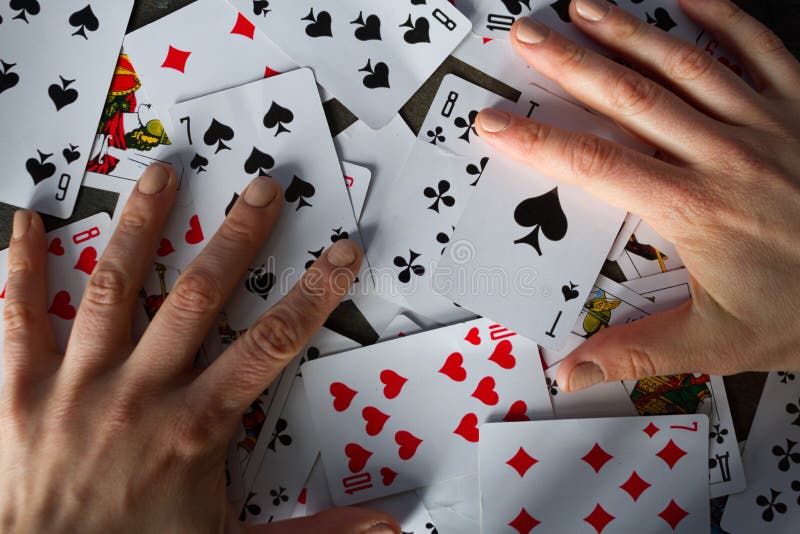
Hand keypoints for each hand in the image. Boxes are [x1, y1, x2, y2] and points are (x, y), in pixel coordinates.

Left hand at [0, 164, 399, 533]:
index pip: (273, 344)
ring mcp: (80, 387)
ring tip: (162, 176)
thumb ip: (315, 531)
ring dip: (141, 227)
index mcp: (196, 426)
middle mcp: (141, 395)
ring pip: (114, 288)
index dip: (314, 294)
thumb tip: (380, 529)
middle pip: (199, 297)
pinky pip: (19, 320)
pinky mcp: (23, 394)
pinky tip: (26, 224)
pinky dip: (22, 268)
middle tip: (261, 190)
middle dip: (237, 238)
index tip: (338, 256)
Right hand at [475, 0, 799, 389]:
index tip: (494, 122)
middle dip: (570, 63)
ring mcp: (765, 125)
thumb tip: (568, 372)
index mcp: (692, 209)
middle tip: (526, 35)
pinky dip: (721, 18)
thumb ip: (637, 352)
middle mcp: (723, 156)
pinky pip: (759, 49)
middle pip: (631, 99)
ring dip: (628, 33)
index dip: (536, 140)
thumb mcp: (718, 346)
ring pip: (683, 66)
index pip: (594, 165)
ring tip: (582, 7)